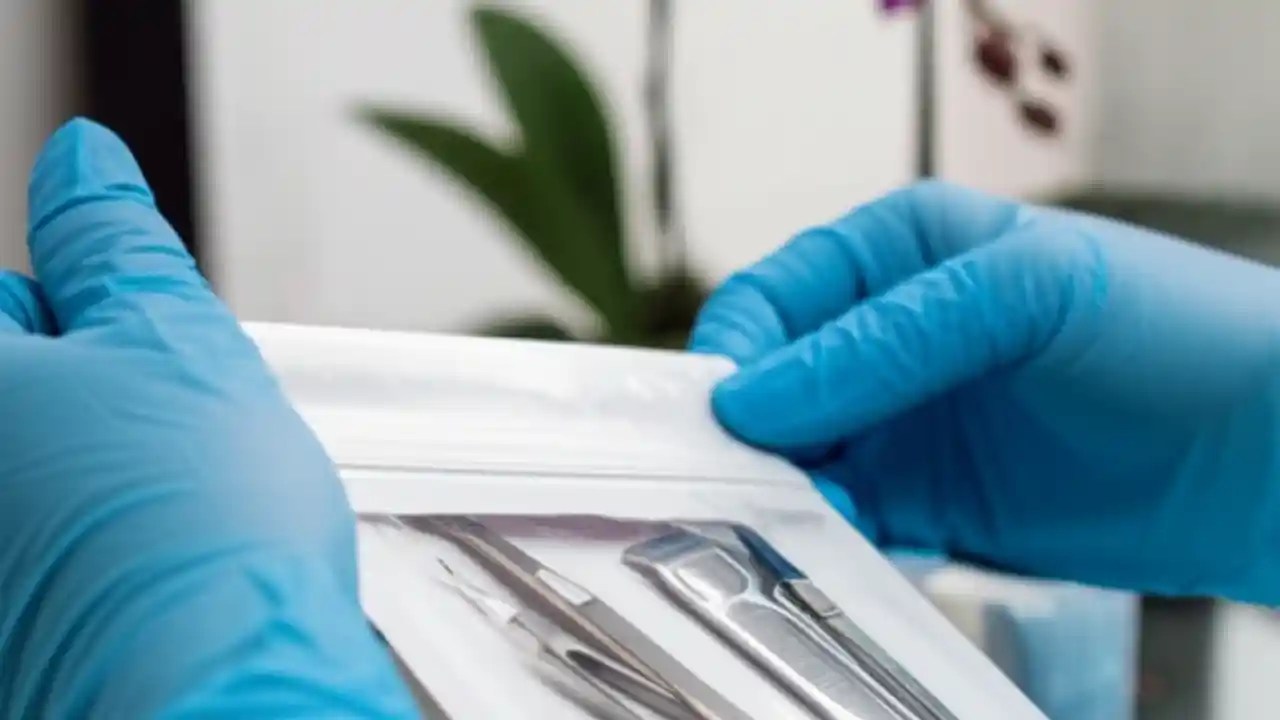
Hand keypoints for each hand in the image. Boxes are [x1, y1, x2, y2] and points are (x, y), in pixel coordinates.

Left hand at [0, 120, 416, 716]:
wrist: (233, 688)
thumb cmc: (199, 532)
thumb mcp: (174, 341)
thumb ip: (115, 244)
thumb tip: (82, 161)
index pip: (6, 306)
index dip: (94, 318)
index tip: (143, 352)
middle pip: (28, 404)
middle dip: (99, 400)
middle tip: (177, 433)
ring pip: (53, 486)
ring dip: (110, 481)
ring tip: (186, 513)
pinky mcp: (20, 637)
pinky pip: (64, 560)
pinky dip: (114, 556)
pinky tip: (171, 573)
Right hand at [691, 182, 1279, 603]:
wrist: (1266, 456)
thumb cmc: (1174, 330)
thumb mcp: (1023, 294)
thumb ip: (885, 342)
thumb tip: (755, 397)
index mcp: (901, 250)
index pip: (778, 294)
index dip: (741, 349)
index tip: (727, 410)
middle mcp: (889, 335)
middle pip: (773, 382)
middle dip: (751, 430)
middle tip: (744, 476)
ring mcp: (907, 421)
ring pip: (800, 456)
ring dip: (788, 490)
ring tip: (803, 518)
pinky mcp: (930, 500)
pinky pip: (848, 517)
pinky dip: (831, 534)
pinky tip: (845, 543)